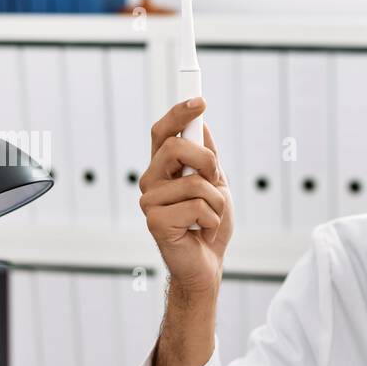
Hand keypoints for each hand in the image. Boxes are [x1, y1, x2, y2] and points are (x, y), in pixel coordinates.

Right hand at [140, 98, 233, 296]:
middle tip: (216, 181)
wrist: (207, 264)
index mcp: (164, 168)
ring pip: (195, 182)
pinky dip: (212, 220)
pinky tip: (203, 232)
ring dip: (216, 202)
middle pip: (177, 146)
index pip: (163, 132)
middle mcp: (151, 180)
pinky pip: (197, 207)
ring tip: (210, 218)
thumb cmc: (209, 225)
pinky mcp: (155, 222)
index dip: (178, 113)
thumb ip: (207, 157)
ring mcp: (150, 201)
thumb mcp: (216, 185)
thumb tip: (201, 124)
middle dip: (208, 161)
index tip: (200, 101)